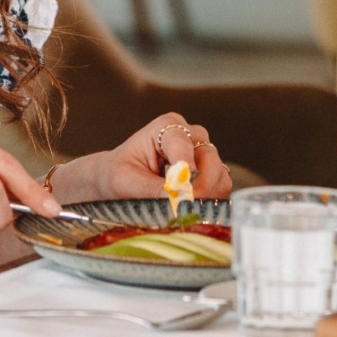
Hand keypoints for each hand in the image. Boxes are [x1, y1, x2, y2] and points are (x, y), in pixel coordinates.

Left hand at [54, 113, 234, 203]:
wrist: (116, 179)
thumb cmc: (118, 174)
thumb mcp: (125, 181)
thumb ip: (151, 188)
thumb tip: (177, 200)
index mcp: (166, 127)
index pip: (182, 144)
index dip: (185, 167)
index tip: (183, 190)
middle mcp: (190, 135)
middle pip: (209, 158)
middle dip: (199, 187)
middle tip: (183, 208)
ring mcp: (202, 153)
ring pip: (219, 175)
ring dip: (206, 196)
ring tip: (182, 210)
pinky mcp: (209, 172)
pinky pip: (220, 187)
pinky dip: (210, 201)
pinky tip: (189, 208)